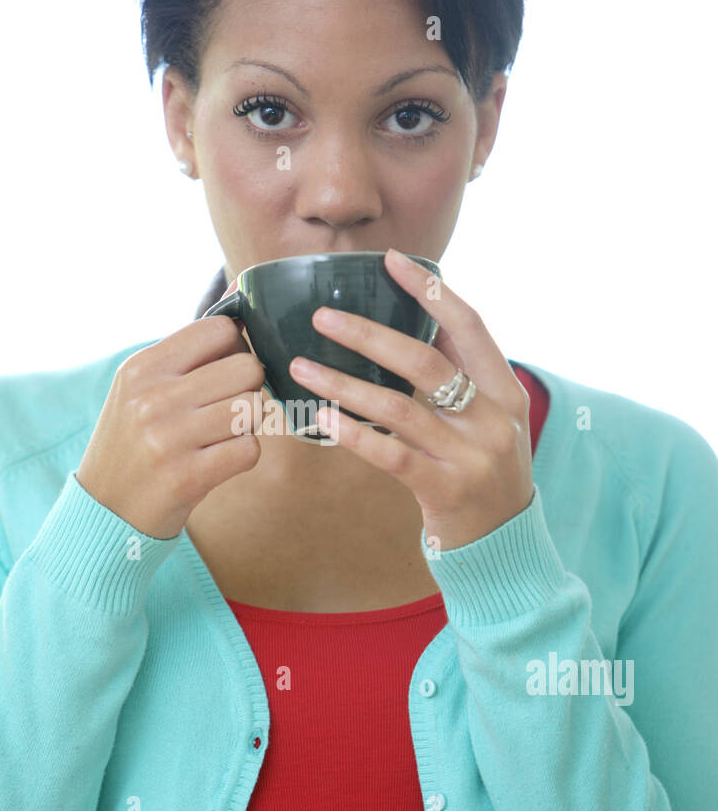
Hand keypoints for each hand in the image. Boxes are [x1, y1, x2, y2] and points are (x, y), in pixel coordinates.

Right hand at [76, 277, 265, 539]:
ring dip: (248, 423)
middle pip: (247, 367)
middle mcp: (153, 396)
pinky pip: (249, 449)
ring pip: (253, 407)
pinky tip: (217, 461)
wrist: (104, 511)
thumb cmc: (134, 442)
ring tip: (221, 434)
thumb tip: (240, 301)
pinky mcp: (188, 476)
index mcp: (143, 366)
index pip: (220, 329)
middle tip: (228, 407)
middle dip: (249, 388)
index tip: (225, 369)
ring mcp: (169, 437)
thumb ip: (185, 355)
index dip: (236, 348)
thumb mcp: (140, 389)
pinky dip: (242, 455)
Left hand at [288, 247, 534, 550]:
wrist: (507, 549)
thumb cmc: (485, 474)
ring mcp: (471, 456)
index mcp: (505, 391)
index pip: (469, 326)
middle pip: (425, 361)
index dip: (431, 290)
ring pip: (398, 407)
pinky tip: (322, 418)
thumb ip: (461, 376)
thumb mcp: (488, 420)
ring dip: (343, 383)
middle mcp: (494, 418)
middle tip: (322, 317)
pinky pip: (391, 454)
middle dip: (368, 335)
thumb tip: (419, 319)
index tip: (390, 261)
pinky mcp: (446, 490)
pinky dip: (354, 433)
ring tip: (301, 367)